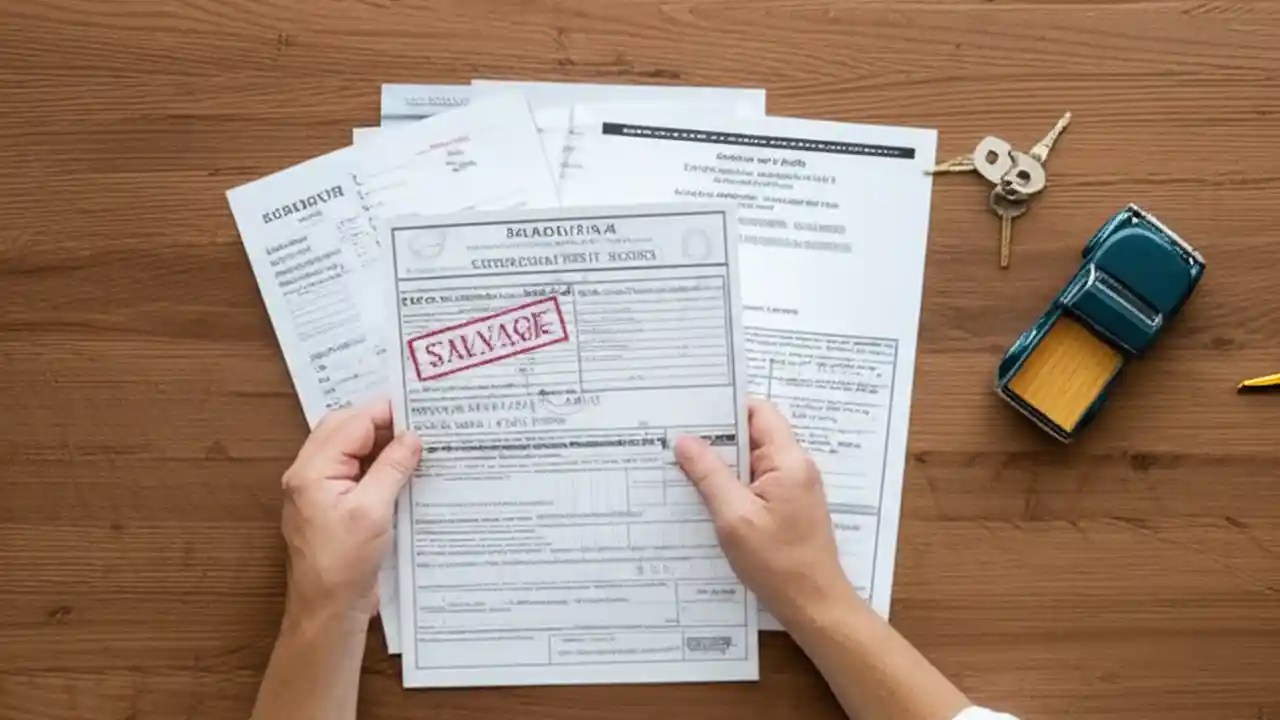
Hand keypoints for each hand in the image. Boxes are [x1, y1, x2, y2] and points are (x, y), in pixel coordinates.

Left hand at [279, 400, 420, 624]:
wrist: (327, 610)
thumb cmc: (344, 564)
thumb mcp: (373, 512)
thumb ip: (391, 468)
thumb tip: (412, 437)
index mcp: (312, 470)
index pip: (352, 423)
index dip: (386, 413)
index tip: (420, 409)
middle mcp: (309, 474)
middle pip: (345, 429)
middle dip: (382, 422)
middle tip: (420, 423)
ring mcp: (318, 490)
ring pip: (349, 449)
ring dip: (380, 443)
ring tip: (416, 442)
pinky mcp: (330, 505)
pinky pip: (352, 471)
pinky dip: (376, 464)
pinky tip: (402, 469)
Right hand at [674, 398, 857, 626]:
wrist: (814, 605)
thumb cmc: (778, 563)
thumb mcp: (734, 517)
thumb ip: (709, 475)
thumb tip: (685, 441)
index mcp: (789, 461)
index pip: (759, 413)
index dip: (726, 408)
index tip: (691, 412)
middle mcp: (795, 468)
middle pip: (754, 435)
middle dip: (717, 438)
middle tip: (676, 439)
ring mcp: (793, 488)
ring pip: (751, 462)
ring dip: (721, 465)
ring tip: (682, 466)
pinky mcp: (787, 507)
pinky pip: (755, 484)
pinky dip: (731, 486)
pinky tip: (704, 496)